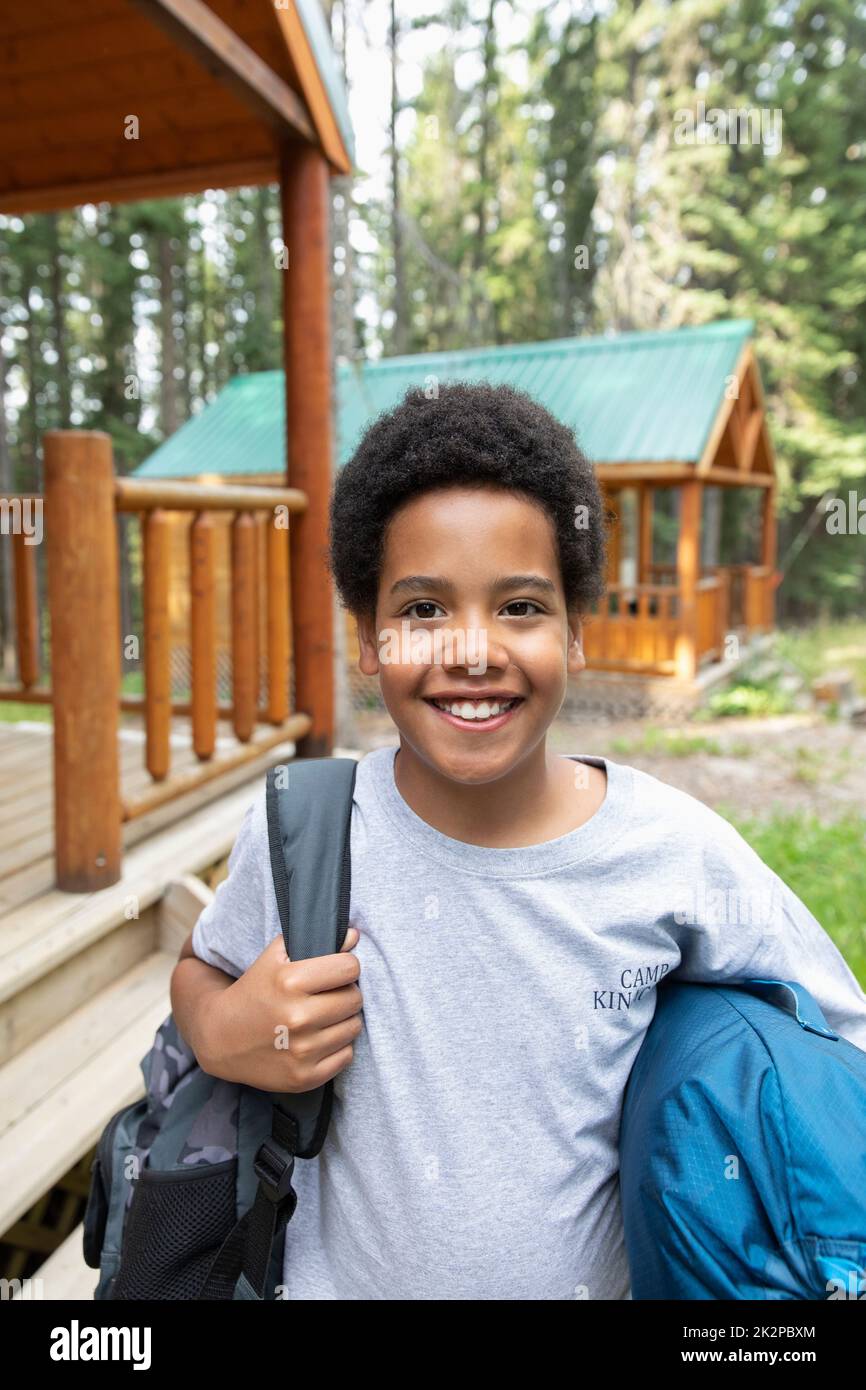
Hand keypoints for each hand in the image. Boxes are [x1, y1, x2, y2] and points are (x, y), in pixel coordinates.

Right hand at [197, 928, 362, 1091]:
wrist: (220, 1038)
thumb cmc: (253, 991)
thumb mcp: (274, 958)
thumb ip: (314, 940)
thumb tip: (354, 935)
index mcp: (290, 982)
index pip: (350, 967)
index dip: (344, 966)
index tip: (333, 971)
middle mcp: (298, 1017)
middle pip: (355, 998)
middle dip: (345, 993)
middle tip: (326, 995)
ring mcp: (302, 1051)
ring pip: (354, 1027)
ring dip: (343, 1020)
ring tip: (322, 1017)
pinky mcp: (305, 1077)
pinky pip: (347, 1055)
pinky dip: (337, 1047)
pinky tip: (317, 1039)